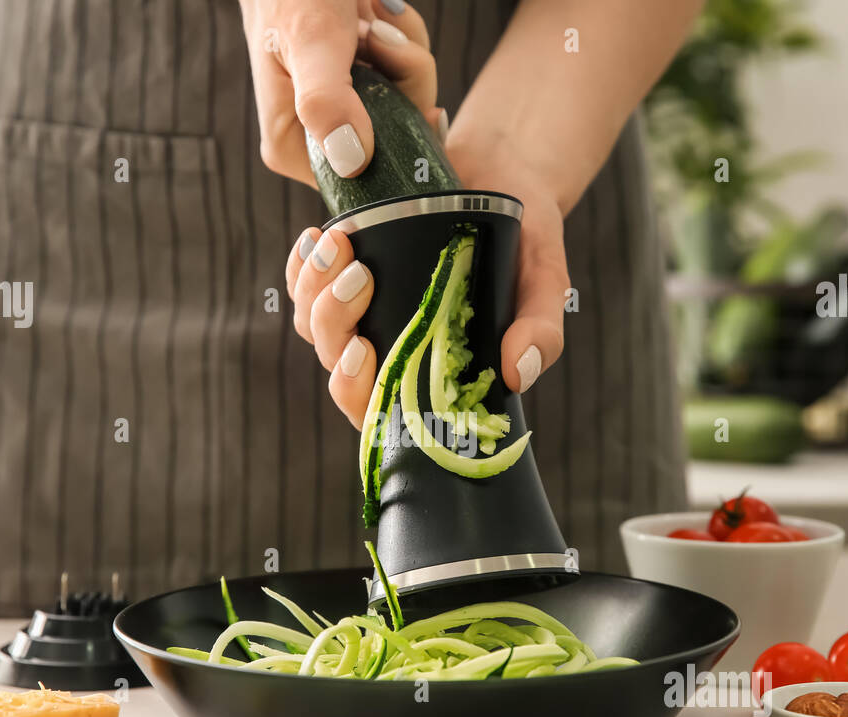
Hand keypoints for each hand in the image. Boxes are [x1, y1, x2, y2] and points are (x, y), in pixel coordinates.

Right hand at [240, 0, 439, 185]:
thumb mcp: (310, 41)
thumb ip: (326, 103)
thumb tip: (352, 163)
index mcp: (293, 147)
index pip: (367, 181)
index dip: (400, 146)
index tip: (405, 99)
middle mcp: (320, 136)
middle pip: (396, 140)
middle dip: (404, 83)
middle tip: (379, 37)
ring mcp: (345, 106)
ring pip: (406, 102)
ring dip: (404, 51)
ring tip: (371, 15)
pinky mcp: (362, 79)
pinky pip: (405, 73)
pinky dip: (403, 38)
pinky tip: (375, 12)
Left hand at [286, 148, 567, 428]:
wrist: (507, 174)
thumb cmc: (527, 241)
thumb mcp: (544, 281)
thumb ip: (540, 328)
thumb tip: (518, 375)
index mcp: (437, 372)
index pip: (381, 410)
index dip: (357, 394)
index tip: (362, 352)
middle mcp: (396, 349)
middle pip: (337, 364)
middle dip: (332, 325)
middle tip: (360, 276)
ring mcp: (368, 313)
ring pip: (315, 325)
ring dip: (314, 291)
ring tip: (340, 243)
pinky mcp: (349, 274)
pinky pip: (306, 285)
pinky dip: (302, 267)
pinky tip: (316, 239)